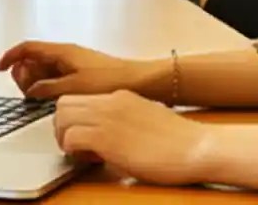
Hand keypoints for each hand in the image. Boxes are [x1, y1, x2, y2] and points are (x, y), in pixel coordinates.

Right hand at [0, 41, 154, 98]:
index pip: (27, 48)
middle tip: (25, 89)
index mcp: (61, 51)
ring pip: (42, 68)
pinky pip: (54, 74)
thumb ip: (48, 88)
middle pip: (32, 58)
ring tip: (38, 95)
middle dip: (22, 72)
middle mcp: (64, 53)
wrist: (137, 81)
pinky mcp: (78, 71)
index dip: (10, 57)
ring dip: (34, 80)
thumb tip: (30, 88)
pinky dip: (46, 83)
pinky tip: (50, 96)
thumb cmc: (109, 80)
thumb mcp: (73, 87)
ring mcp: (71, 62)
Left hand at [53, 90, 209, 185]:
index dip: (74, 119)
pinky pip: (70, 138)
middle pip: (63, 104)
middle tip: (76, 146)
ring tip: (82, 154)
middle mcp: (110, 101)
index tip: (83, 137)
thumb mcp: (147, 120)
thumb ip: (125, 121)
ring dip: (64, 137)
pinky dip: (72, 150)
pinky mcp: (106, 137)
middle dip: (62, 127)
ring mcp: (107, 117)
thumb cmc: (179, 142)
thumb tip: (111, 135)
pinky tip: (90, 160)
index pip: (79, 99)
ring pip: (61, 117)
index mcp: (120, 97)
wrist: (196, 147)